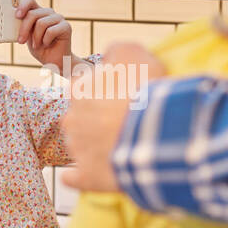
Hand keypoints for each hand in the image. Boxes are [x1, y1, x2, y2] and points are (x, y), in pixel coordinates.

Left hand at [16, 0, 73, 69]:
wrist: (54, 62)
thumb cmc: (40, 48)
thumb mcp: (27, 36)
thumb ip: (23, 26)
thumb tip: (15, 18)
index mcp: (39, 12)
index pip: (30, 1)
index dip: (22, 6)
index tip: (17, 16)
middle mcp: (49, 13)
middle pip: (33, 14)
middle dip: (24, 29)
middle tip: (21, 40)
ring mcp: (59, 18)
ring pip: (41, 23)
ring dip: (36, 38)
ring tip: (37, 44)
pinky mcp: (66, 26)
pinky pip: (51, 31)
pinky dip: (46, 40)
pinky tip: (47, 44)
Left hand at [60, 42, 165, 191]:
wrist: (156, 135)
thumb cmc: (145, 91)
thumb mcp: (134, 52)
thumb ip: (117, 49)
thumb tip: (109, 53)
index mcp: (79, 91)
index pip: (85, 87)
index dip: (105, 91)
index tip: (123, 97)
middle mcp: (71, 119)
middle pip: (81, 117)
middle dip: (98, 119)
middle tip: (124, 122)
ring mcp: (77, 150)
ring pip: (79, 145)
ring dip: (95, 146)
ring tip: (121, 146)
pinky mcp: (85, 177)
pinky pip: (73, 178)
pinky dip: (82, 175)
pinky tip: (98, 171)